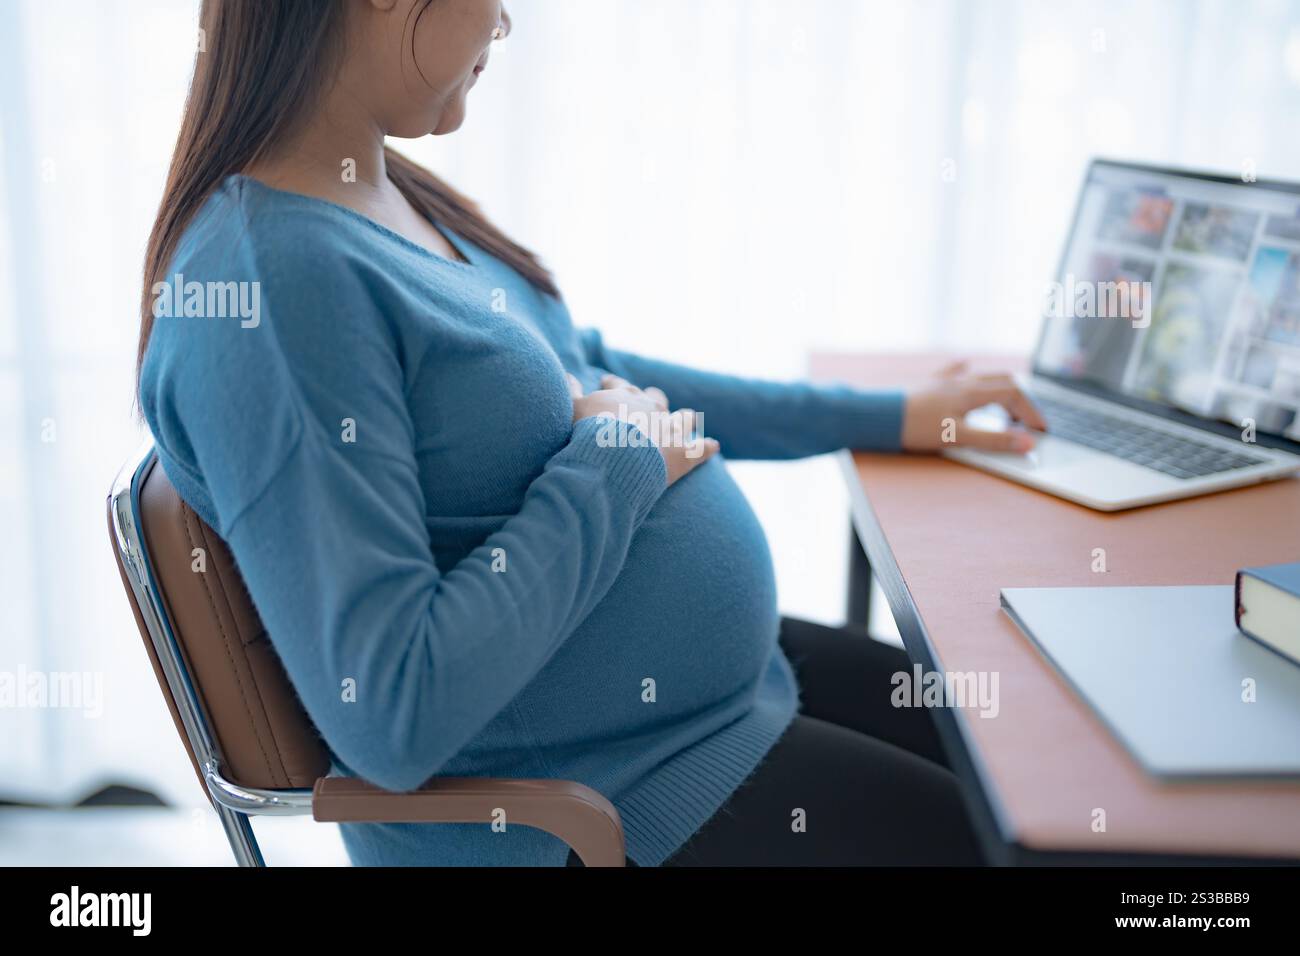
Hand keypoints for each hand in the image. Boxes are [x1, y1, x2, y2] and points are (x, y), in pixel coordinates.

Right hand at [569, 374, 719, 484]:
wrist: (614, 456)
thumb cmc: (590, 431)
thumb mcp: (574, 408)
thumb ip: (572, 391)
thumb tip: (568, 374)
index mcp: (624, 396)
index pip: (618, 386)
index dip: (612, 385)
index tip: (607, 382)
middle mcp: (651, 407)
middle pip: (654, 397)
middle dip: (651, 399)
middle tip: (648, 401)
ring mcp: (670, 428)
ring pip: (683, 417)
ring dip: (684, 418)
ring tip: (686, 419)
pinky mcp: (685, 452)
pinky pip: (701, 448)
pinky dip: (708, 447)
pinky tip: (714, 447)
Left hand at [900, 361, 1046, 453]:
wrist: (878, 416)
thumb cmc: (915, 427)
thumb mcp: (959, 437)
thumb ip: (994, 440)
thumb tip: (1027, 443)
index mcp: (971, 393)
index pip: (1014, 395)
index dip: (1032, 412)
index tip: (1041, 430)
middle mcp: (961, 381)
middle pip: (1002, 382)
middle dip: (1020, 400)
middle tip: (1027, 421)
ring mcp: (944, 380)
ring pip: (981, 377)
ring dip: (1000, 388)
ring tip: (1007, 405)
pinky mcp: (928, 384)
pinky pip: (952, 371)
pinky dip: (965, 369)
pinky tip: (965, 363)